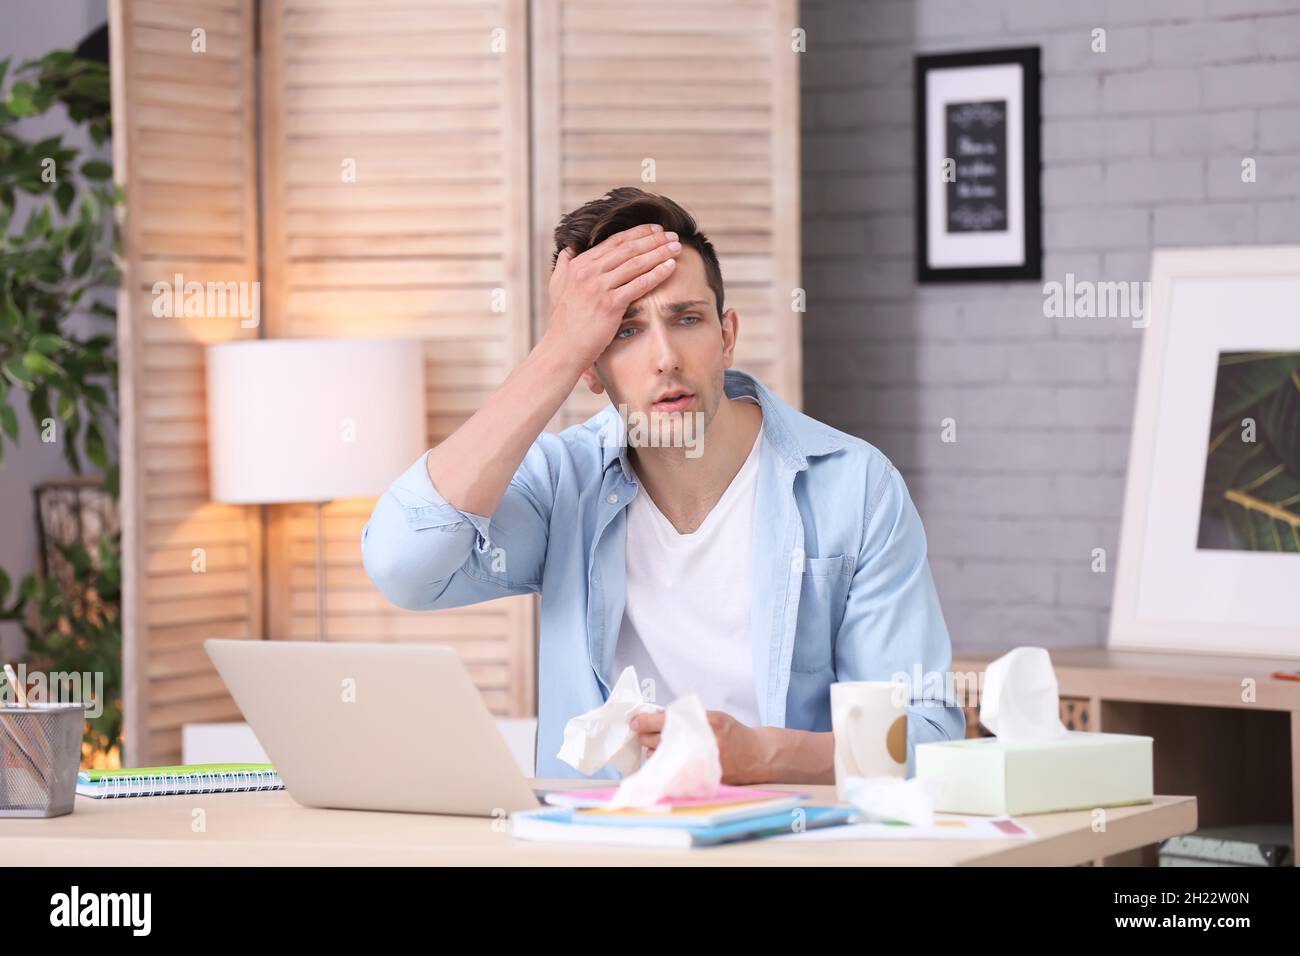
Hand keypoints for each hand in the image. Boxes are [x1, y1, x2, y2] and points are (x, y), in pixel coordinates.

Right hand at [545, 223, 681, 367]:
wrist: (563, 348)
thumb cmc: (563, 321)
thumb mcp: (557, 286)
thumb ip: (564, 265)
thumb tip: (569, 249)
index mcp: (579, 264)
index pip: (614, 241)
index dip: (638, 233)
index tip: (655, 229)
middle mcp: (588, 272)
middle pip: (628, 249)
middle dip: (653, 239)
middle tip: (672, 236)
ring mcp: (599, 287)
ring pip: (636, 263)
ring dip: (659, 253)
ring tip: (677, 248)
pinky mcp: (610, 304)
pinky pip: (640, 284)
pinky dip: (657, 273)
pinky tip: (671, 267)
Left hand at [629, 709, 774, 785]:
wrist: (755, 756)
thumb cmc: (731, 733)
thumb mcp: (711, 716)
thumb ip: (684, 716)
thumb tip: (653, 717)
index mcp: (701, 723)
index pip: (663, 721)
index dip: (644, 721)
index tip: (634, 722)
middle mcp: (697, 743)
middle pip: (655, 740)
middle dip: (646, 735)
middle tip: (644, 733)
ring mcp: (695, 763)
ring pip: (658, 756)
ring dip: (654, 750)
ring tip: (662, 746)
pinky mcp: (695, 778)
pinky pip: (668, 770)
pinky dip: (664, 764)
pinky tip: (668, 759)